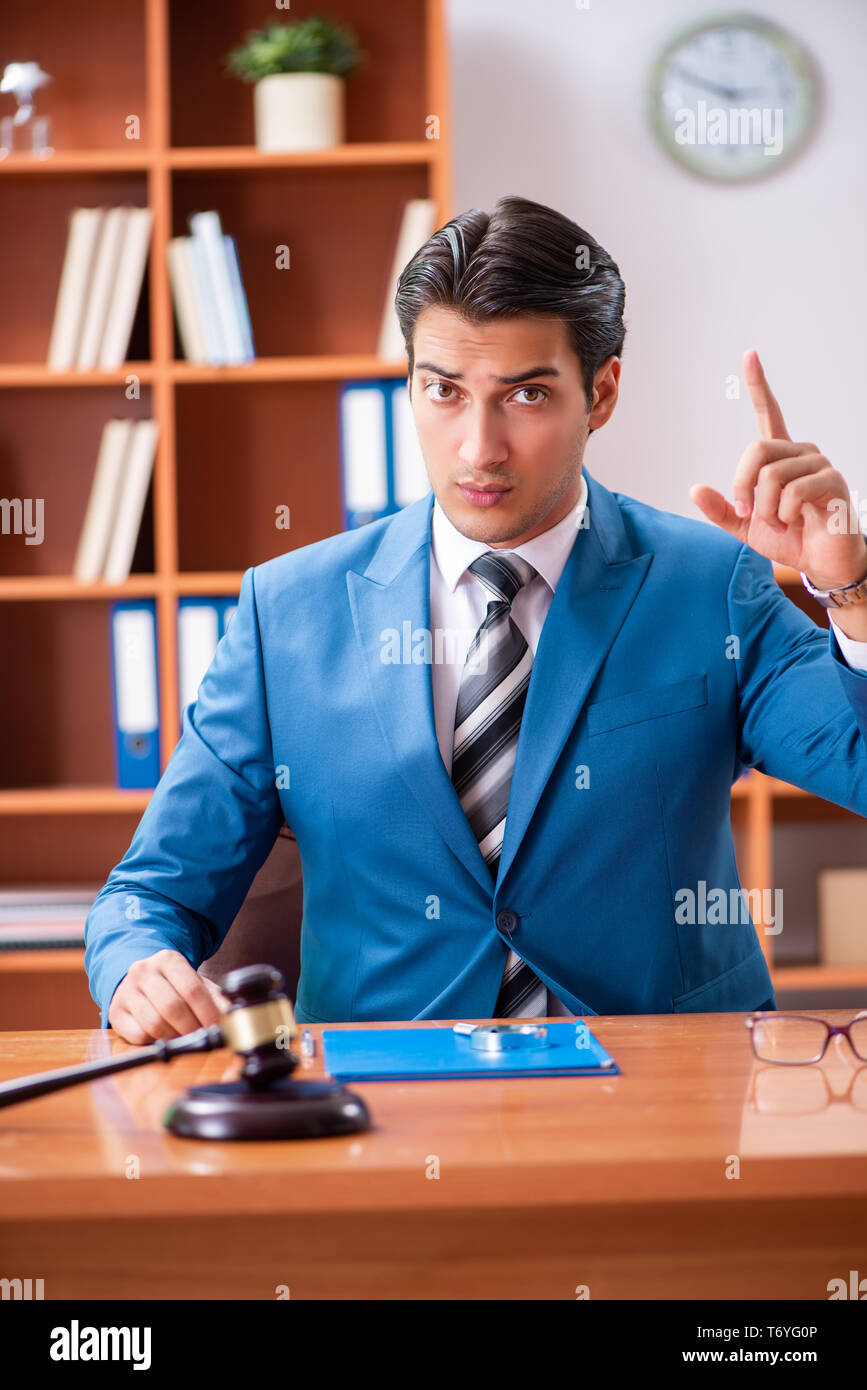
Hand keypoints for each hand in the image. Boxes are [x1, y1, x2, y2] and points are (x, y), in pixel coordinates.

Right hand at [107, 948, 229, 1044]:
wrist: (137, 979)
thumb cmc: (171, 984)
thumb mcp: (193, 982)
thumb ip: (213, 997)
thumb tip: (232, 1016)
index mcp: (168, 960)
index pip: (192, 989)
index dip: (208, 1012)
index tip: (217, 1028)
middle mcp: (144, 971)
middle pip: (173, 1008)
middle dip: (192, 1028)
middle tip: (201, 1036)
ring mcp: (126, 991)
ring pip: (154, 1024)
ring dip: (174, 1037)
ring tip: (184, 1037)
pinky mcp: (115, 1011)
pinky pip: (137, 1035)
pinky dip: (154, 1041)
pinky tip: (162, 1035)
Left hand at [690, 349, 866, 589]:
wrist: (822, 562)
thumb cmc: (790, 538)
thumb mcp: (746, 526)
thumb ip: (722, 509)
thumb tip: (694, 489)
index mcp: (780, 457)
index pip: (768, 413)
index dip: (758, 385)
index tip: (749, 355)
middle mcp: (800, 452)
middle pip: (756, 451)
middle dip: (743, 486)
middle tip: (748, 512)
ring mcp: (818, 464)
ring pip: (772, 476)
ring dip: (767, 510)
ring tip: (782, 522)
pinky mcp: (831, 481)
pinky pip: (793, 492)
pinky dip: (785, 514)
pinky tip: (798, 521)